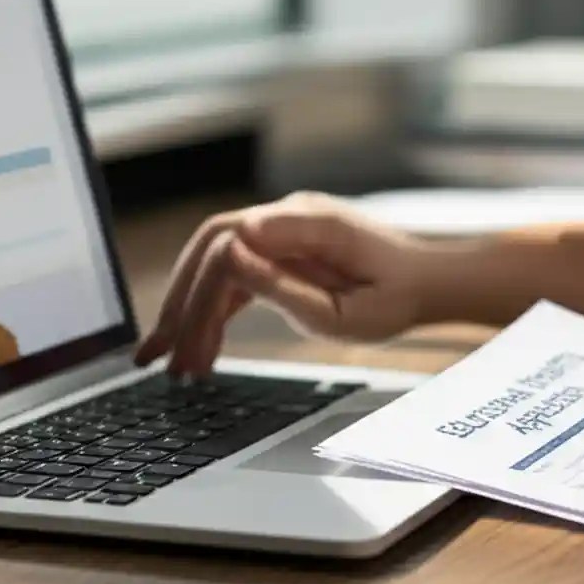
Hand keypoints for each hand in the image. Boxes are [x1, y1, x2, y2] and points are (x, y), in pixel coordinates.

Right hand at [135, 192, 432, 375]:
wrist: (427, 283)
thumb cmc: (394, 297)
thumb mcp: (341, 308)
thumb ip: (281, 283)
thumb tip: (229, 250)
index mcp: (298, 225)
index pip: (223, 251)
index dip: (196, 297)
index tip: (184, 343)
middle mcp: (283, 219)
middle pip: (208, 254)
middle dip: (178, 306)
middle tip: (155, 357)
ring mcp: (282, 233)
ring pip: (216, 266)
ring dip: (190, 312)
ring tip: (172, 363)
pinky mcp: (282, 252)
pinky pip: (235, 276)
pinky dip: (214, 311)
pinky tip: (202, 347)